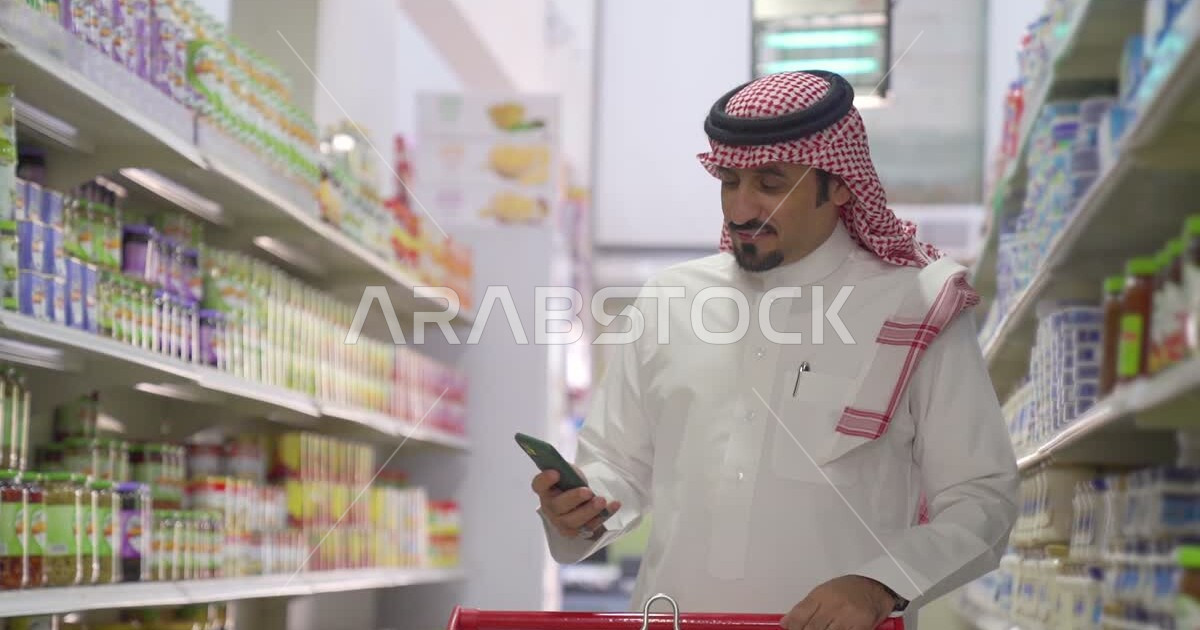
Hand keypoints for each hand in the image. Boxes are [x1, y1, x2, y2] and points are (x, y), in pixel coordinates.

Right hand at [531, 468, 621, 539]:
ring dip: (589, 511)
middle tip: (587, 492)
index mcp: (545, 490)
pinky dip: (603, 516)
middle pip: (557, 506)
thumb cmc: (572, 484)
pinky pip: (589, 526)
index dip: (545, 480)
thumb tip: (572, 473)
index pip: (539, 485)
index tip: (556, 473)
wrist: (580, 499)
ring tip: (602, 501)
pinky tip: (614, 505)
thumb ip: (569, 472)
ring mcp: (561, 522)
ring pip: (572, 521)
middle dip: (573, 498)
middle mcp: (550, 508)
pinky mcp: (576, 531)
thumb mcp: (569, 473)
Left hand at [781, 575, 895, 629]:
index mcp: (821, 596)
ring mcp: (847, 617)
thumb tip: (785, 622)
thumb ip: (804, 608)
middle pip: (811, 628)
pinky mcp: (859, 627)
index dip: (793, 628)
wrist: (874, 589)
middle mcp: (833, 605)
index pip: (799, 616)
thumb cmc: (848, 590)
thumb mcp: (822, 592)